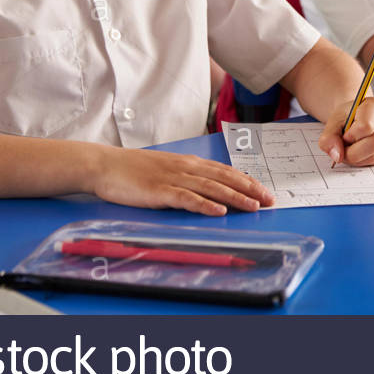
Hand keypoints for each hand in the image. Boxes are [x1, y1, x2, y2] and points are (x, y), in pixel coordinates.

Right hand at [91, 147, 273, 215]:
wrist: (105, 165)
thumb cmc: (133, 169)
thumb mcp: (166, 168)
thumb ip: (186, 176)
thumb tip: (207, 188)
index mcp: (189, 162)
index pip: (225, 171)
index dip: (246, 180)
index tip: (264, 190)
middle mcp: (186, 167)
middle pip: (224, 178)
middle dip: (250, 189)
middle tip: (269, 200)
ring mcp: (173, 178)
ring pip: (211, 188)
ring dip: (235, 197)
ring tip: (253, 206)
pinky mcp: (160, 191)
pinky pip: (187, 198)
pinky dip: (205, 204)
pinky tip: (219, 211)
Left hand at [318, 96, 373, 166]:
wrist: (356, 117)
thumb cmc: (347, 117)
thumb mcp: (334, 121)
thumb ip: (329, 137)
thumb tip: (337, 156)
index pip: (367, 126)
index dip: (351, 136)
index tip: (344, 136)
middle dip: (353, 153)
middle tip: (343, 150)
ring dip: (357, 159)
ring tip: (349, 149)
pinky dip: (364, 161)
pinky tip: (359, 152)